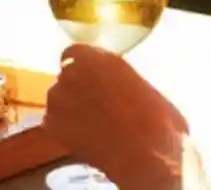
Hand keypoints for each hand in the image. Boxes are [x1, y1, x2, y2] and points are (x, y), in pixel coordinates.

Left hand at [43, 45, 191, 189]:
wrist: (144, 158)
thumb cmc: (160, 126)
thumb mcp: (150, 94)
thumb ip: (126, 84)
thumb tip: (126, 91)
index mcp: (100, 59)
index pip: (75, 53)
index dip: (80, 68)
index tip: (88, 79)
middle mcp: (73, 71)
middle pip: (67, 78)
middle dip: (76, 91)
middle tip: (94, 109)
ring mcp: (57, 97)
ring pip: (58, 100)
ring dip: (68, 111)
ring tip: (90, 129)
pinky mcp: (50, 123)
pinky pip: (54, 124)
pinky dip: (64, 132)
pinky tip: (82, 143)